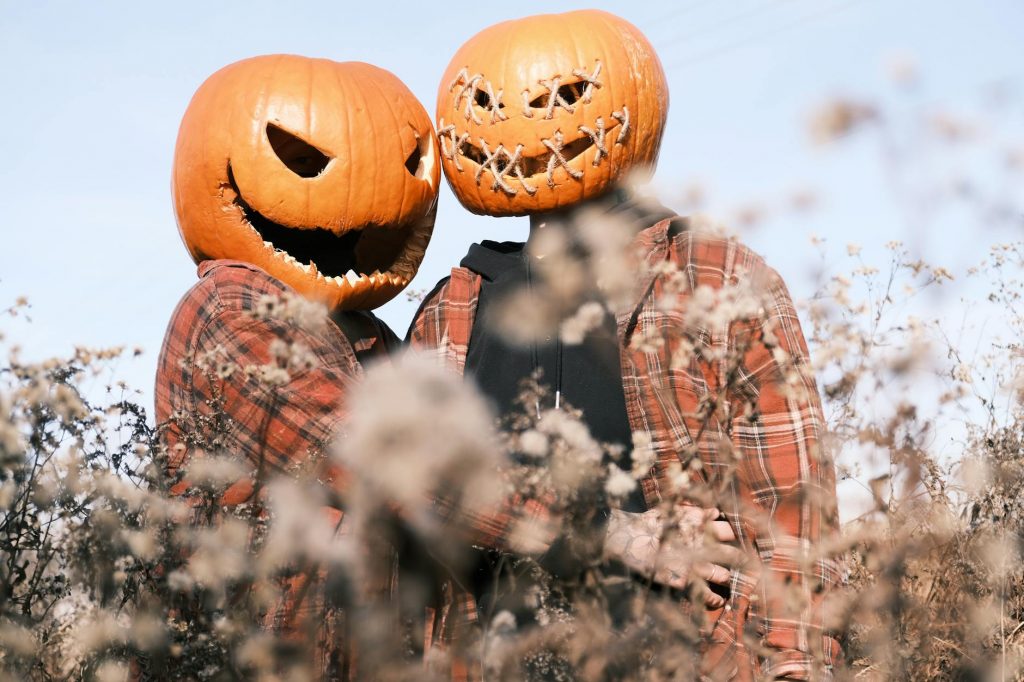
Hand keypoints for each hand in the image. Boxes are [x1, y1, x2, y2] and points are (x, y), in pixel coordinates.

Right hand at [602, 504, 739, 607]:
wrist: (627, 540)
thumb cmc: (648, 523)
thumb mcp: (672, 511)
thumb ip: (695, 511)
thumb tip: (715, 511)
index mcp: (700, 526)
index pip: (729, 530)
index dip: (736, 535)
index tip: (738, 541)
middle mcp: (702, 546)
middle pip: (733, 555)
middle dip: (739, 560)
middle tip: (742, 565)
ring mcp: (694, 566)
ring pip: (723, 576)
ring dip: (725, 578)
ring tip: (723, 580)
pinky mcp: (685, 583)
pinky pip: (708, 596)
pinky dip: (714, 599)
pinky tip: (717, 601)